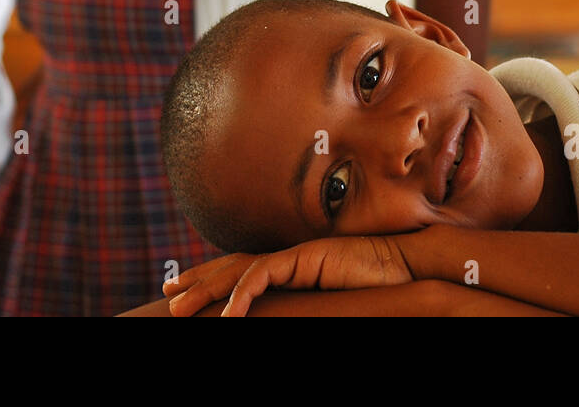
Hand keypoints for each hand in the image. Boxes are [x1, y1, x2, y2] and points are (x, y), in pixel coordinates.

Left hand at [165, 236, 413, 316]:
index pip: (245, 272)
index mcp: (295, 270)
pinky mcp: (306, 258)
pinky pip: (265, 275)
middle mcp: (290, 260)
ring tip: (180, 308)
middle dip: (197, 280)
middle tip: (168, 295)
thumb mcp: (336, 306)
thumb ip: (311, 311)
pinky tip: (230, 315)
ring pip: (239, 270)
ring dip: (207, 288)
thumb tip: (290, 322)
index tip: (187, 293)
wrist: (410, 266)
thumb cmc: (382, 289)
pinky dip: (243, 294)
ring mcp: (296, 256)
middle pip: (232, 267)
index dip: (214, 280)